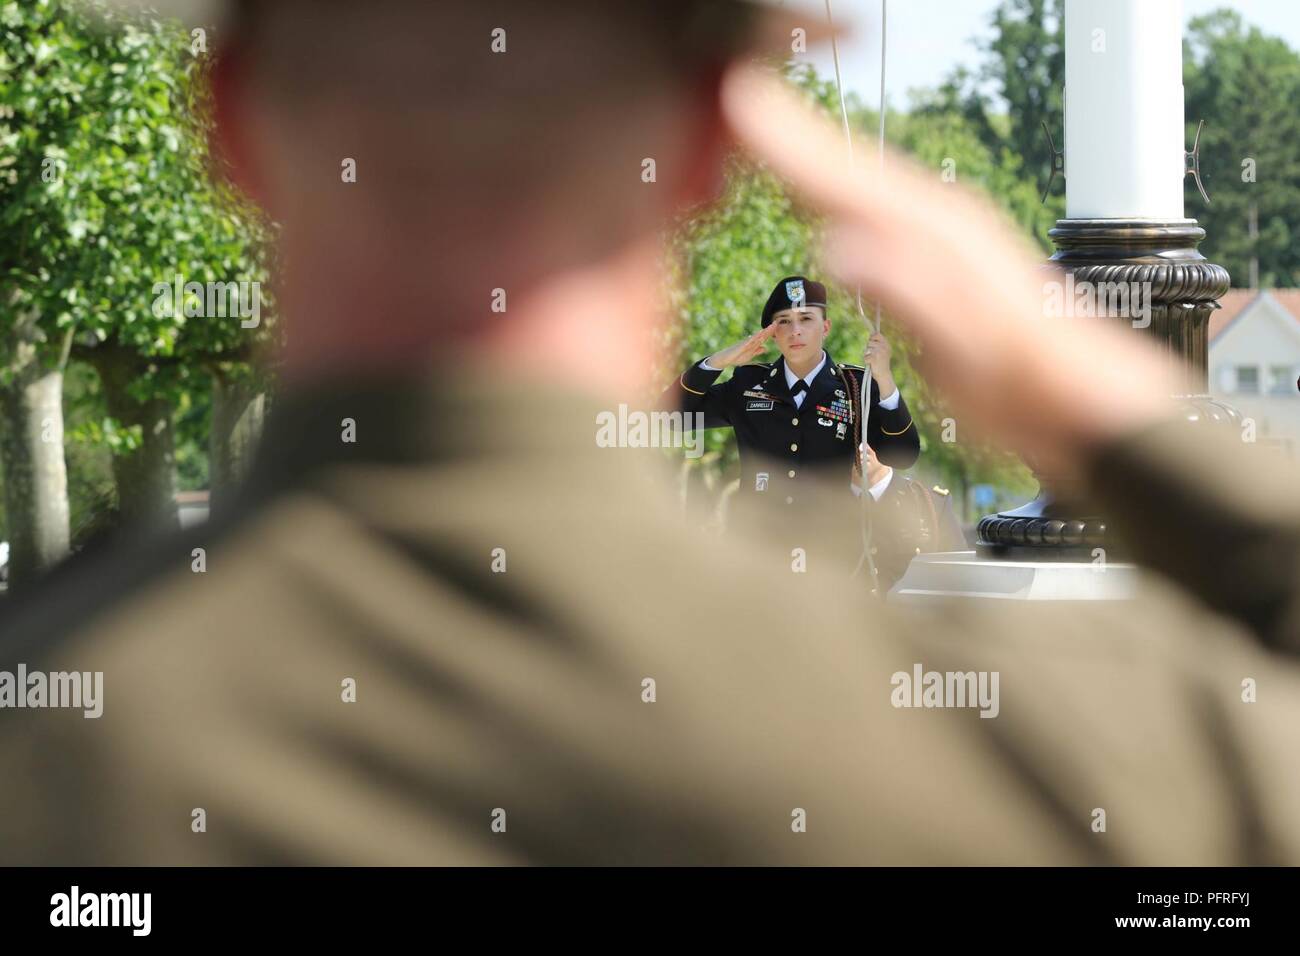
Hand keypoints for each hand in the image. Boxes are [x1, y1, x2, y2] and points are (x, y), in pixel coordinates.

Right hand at [707, 325, 776, 368]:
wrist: (726, 359)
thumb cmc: (737, 357)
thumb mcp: (750, 355)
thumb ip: (757, 351)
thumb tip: (765, 348)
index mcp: (753, 344)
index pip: (763, 337)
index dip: (770, 332)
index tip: (777, 327)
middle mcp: (750, 341)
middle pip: (762, 334)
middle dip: (769, 329)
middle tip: (776, 322)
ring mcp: (746, 343)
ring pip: (757, 336)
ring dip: (764, 331)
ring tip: (770, 326)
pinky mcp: (742, 345)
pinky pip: (749, 341)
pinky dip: (755, 337)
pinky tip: (759, 334)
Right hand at [719, 66, 1180, 478]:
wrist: (1079, 403)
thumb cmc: (1031, 381)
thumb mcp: (970, 345)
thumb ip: (910, 291)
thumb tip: (839, 245)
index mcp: (942, 235)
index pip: (850, 178)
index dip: (792, 144)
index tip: (745, 104)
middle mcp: (938, 225)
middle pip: (849, 169)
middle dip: (792, 138)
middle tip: (735, 104)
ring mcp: (936, 243)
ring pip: (858, 189)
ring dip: (809, 162)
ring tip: (761, 134)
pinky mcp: (930, 267)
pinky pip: (869, 218)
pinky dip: (833, 200)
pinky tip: (817, 203)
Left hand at [863, 331, 894, 393]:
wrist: (884, 375)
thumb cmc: (881, 363)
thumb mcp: (883, 352)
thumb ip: (878, 344)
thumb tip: (870, 335)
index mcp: (887, 345)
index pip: (877, 335)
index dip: (872, 337)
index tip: (871, 341)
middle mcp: (884, 347)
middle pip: (869, 342)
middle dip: (868, 348)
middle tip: (873, 355)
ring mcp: (879, 352)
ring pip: (866, 349)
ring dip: (867, 355)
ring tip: (872, 360)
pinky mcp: (874, 358)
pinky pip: (865, 357)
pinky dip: (866, 361)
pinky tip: (871, 364)